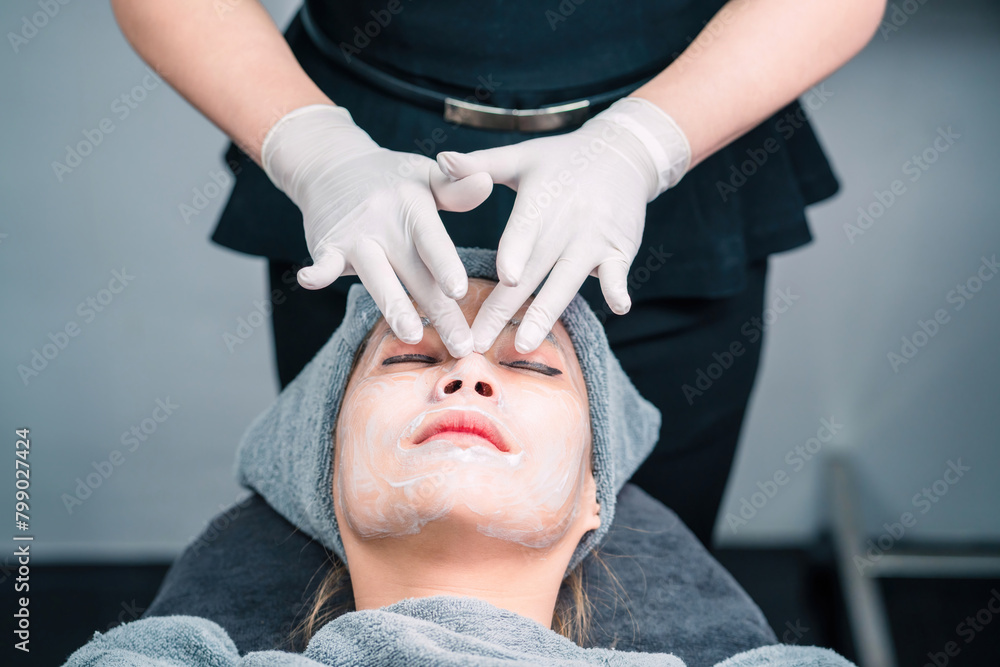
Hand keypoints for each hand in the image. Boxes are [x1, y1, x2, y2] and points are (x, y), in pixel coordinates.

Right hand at [261, 104, 492, 356]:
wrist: (332, 163)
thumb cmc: (391, 179)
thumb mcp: (425, 176)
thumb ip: (457, 190)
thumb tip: (487, 183)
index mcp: (413, 206)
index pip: (432, 240)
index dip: (444, 265)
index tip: (459, 291)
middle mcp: (384, 221)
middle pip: (415, 272)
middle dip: (439, 311)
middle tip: (462, 346)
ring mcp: (355, 234)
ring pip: (377, 276)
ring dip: (393, 306)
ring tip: (411, 334)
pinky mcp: (328, 245)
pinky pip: (322, 261)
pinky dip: (316, 270)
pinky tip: (311, 280)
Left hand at [436, 97, 689, 352]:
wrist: (622, 153)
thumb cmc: (560, 161)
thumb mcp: (521, 157)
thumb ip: (480, 165)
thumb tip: (441, 159)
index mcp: (540, 199)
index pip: (525, 230)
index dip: (516, 252)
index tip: (505, 278)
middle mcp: (568, 221)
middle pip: (534, 270)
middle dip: (506, 308)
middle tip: (479, 341)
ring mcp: (594, 238)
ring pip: (566, 281)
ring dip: (547, 314)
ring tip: (525, 344)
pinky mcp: (619, 249)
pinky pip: (616, 272)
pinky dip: (617, 287)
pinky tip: (618, 306)